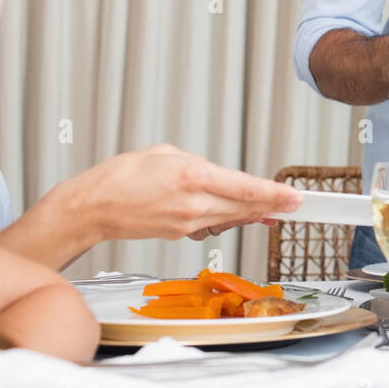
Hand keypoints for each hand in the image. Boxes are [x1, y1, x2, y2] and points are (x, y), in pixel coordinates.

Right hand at [60, 144, 302, 241]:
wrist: (93, 207)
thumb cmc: (122, 176)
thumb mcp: (166, 154)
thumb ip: (198, 164)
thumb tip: (218, 176)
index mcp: (192, 176)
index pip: (245, 187)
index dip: (274, 194)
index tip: (294, 197)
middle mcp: (194, 203)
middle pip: (245, 207)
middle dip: (273, 206)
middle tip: (295, 204)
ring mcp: (187, 222)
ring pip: (232, 218)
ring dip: (252, 213)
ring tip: (272, 210)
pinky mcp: (180, 234)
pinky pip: (212, 225)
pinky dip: (227, 218)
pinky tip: (237, 215)